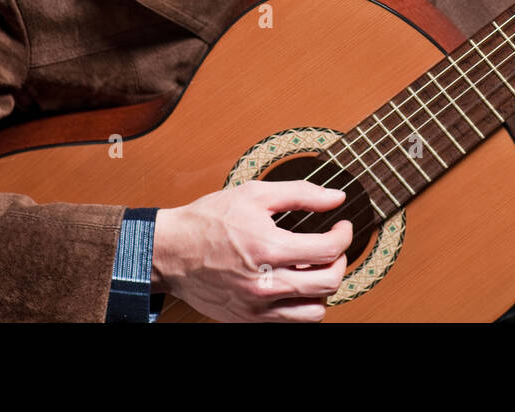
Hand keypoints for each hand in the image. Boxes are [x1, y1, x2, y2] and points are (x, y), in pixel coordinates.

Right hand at [152, 179, 352, 321]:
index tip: (342, 227)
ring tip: (313, 268)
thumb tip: (337, 197)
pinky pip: (291, 321)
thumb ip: (301, 194)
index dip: (344, 236)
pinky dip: (302, 304)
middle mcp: (264, 284)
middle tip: (333, 247)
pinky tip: (294, 282)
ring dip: (323, 289)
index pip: (328, 250)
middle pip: (328, 284)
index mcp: (268, 248)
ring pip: (314, 312)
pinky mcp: (248, 319)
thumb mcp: (255, 194)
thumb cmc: (209, 219)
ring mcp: (256, 307)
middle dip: (340, 261)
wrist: (170, 251)